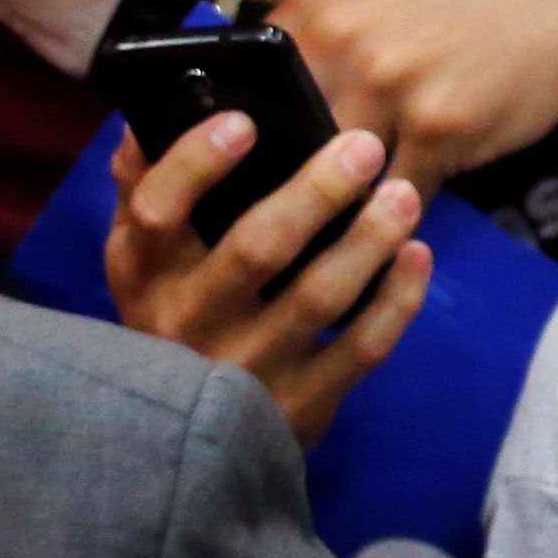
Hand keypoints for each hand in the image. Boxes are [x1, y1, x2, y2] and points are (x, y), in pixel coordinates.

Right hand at [103, 117, 431, 441]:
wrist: (189, 441)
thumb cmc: (173, 313)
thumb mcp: (142, 258)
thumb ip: (145, 187)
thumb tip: (148, 116)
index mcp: (145, 271)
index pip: (158, 210)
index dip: (198, 162)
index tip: (246, 121)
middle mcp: (189, 321)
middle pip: (257, 247)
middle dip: (317, 191)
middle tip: (364, 145)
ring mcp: (248, 368)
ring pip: (318, 296)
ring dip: (368, 239)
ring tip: (402, 195)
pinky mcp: (300, 405)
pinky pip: (360, 348)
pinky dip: (396, 299)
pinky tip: (416, 254)